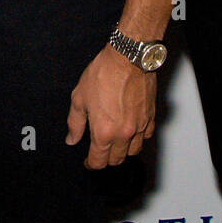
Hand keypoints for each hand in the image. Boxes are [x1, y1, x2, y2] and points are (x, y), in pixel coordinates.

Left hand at [66, 44, 156, 168]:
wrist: (127, 58)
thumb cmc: (104, 73)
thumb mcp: (79, 97)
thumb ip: (75, 123)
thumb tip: (71, 139)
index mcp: (103, 132)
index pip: (98, 161)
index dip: (91, 164)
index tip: (88, 161)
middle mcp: (123, 134)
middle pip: (116, 160)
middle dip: (107, 158)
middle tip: (100, 149)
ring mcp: (139, 127)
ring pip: (133, 151)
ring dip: (124, 150)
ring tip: (116, 141)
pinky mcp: (150, 117)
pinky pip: (146, 136)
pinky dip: (139, 138)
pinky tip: (132, 129)